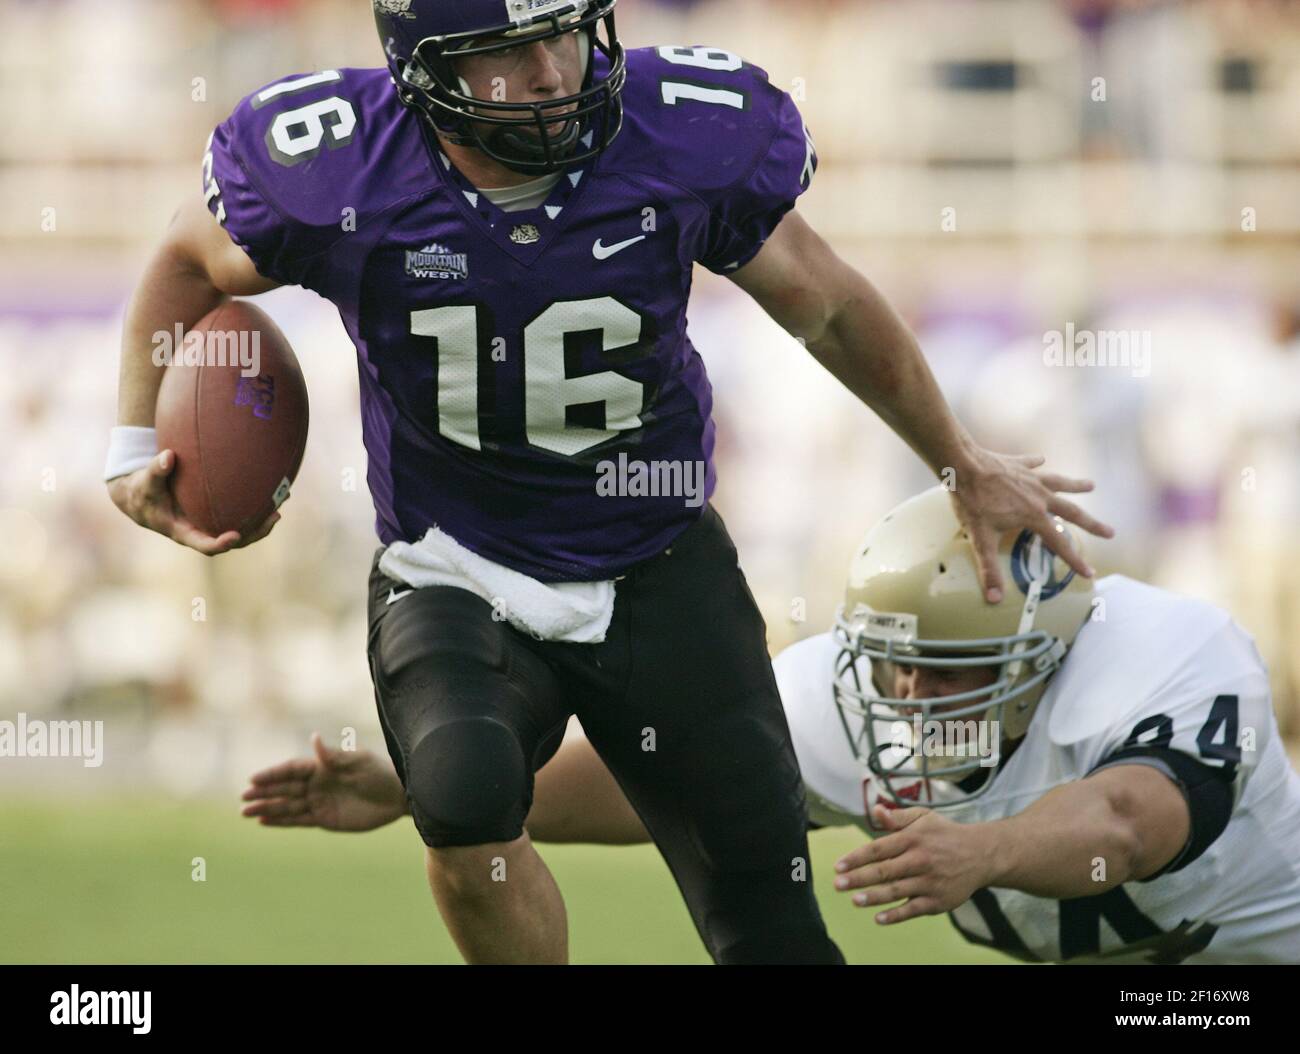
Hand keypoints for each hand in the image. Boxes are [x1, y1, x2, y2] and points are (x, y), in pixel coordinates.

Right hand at [106, 448, 278, 554]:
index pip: (203, 545)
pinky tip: (272, 488)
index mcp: (183, 531)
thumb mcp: (145, 481)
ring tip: (280, 503)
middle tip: (274, 517)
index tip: (234, 537)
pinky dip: (256, 505)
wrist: (142, 495)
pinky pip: (239, 512)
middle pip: (233, 540)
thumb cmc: (143, 489)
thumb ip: (156, 470)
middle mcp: (201, 530)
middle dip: (255, 532)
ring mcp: (210, 523)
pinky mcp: (216, 513)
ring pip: (241, 527)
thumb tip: (168, 456)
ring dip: (262, 519)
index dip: (220, 544)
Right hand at [241, 732, 407, 832]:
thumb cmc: (381, 773)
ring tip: (246, 813)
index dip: (272, 774)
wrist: (399, 797)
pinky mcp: (325, 819)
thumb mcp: (359, 762)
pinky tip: (264, 821)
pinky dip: (281, 821)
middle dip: (263, 793)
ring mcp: (320, 801)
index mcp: (323, 766)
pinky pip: (298, 820)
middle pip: (284, 788)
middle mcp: (317, 783)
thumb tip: (313, 738)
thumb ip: (334, 756)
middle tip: (243, 799)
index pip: (291, 770)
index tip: (252, 779)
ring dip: (267, 808)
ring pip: (287, 806)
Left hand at [833, 805, 993, 924]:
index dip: (857, 857)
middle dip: (859, 879)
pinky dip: (896, 915)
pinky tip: (878, 918)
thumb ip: (897, 817)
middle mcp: (920, 860)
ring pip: (897, 891)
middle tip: (837, 884)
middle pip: (884, 871)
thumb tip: (875, 810)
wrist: (982, 854)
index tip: (838, 866)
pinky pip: (914, 909)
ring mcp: (930, 882)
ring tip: (854, 900)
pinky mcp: (938, 901)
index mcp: (913, 838)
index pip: (879, 849)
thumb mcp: (923, 817)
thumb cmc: (945, 834)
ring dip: (874, 897)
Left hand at [948, 447, 1114, 601]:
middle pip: (1071, 511)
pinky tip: (1042, 460)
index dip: (1074, 560)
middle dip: (1092, 524)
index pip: (1059, 544)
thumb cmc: (972, 502)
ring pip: (1059, 483)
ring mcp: (1030, 479)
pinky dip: (1037, 464)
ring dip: (1076, 485)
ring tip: (1091, 485)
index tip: (1090, 573)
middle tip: (1110, 532)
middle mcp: (1039, 496)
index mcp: (1033, 516)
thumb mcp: (980, 539)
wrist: (962, 466)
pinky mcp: (1017, 465)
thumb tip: (994, 599)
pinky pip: (1032, 464)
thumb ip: (989, 569)